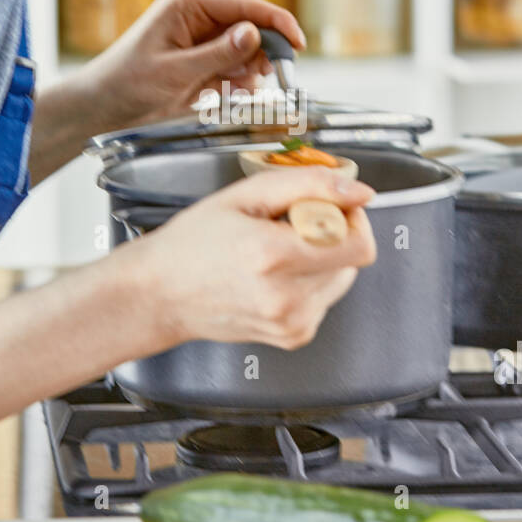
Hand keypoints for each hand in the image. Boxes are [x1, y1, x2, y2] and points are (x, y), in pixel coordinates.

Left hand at [77, 0, 306, 132]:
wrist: (101, 110)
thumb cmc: (126, 83)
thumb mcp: (173, 71)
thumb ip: (217, 54)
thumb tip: (255, 34)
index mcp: (188, 6)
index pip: (243, 6)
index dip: (275, 22)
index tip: (297, 43)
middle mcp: (198, 19)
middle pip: (251, 28)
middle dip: (266, 52)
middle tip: (276, 76)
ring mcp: (202, 42)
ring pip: (247, 51)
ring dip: (252, 71)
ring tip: (239, 91)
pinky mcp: (203, 64)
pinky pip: (235, 70)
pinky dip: (241, 84)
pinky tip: (232, 96)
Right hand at [130, 167, 376, 350]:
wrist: (162, 294)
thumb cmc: (193, 244)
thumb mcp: (246, 195)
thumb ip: (309, 185)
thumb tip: (359, 192)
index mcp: (273, 256)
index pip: (358, 242)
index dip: (349, 217)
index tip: (325, 208)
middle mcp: (287, 297)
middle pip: (353, 260)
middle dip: (333, 235)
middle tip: (291, 227)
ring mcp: (292, 323)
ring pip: (343, 279)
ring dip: (323, 259)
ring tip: (278, 252)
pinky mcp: (294, 335)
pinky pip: (325, 298)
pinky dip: (310, 282)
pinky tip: (275, 276)